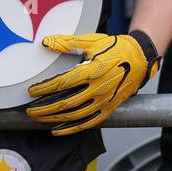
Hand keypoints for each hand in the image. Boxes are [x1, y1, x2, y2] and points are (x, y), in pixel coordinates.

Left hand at [26, 31, 157, 134]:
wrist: (141, 58)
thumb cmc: (116, 48)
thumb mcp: (92, 41)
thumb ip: (67, 42)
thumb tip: (47, 42)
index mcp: (92, 70)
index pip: (62, 83)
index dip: (44, 88)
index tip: (31, 91)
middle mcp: (98, 88)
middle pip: (65, 103)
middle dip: (44, 108)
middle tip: (30, 109)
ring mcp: (104, 101)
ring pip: (74, 115)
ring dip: (55, 119)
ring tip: (40, 118)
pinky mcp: (109, 109)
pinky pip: (88, 123)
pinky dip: (71, 129)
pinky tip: (58, 130)